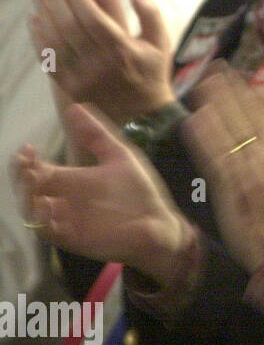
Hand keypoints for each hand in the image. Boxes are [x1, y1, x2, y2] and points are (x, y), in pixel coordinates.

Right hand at [14, 103, 193, 284]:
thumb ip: (97, 135)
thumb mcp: (119, 157)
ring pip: (31, 210)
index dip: (26, 160)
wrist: (159, 223)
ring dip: (27, 196)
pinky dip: (42, 220)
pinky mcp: (73, 238)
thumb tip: (75, 106)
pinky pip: (47, 231)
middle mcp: (63, 199)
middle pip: (28, 189)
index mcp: (70, 181)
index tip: (29, 148)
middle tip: (26, 165)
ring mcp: (66, 220)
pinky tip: (49, 204)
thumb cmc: (139, 192)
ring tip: (32, 180)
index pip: (37, 169)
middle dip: (21, 176)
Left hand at [29, 0, 175, 124]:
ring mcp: (83, 76)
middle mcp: (101, 63)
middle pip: (71, 25)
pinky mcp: (71, 87)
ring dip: (46, 13)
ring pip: (57, 40)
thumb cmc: (152, 75)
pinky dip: (39, 38)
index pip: (95, 18)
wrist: (143, 117)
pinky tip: (35, 20)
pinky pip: (49, 60)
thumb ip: (151, 14)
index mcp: (124, 51)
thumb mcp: (161, 43)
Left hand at [185, 65, 263, 272]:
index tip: (241, 74)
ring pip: (232, 128)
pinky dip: (205, 137)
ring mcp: (252, 168)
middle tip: (218, 66)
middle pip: (250, 114)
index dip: (254, 91)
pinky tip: (194, 119)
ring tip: (202, 83)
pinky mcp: (232, 185)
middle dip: (233, 89)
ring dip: (216, 104)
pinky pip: (216, 155)